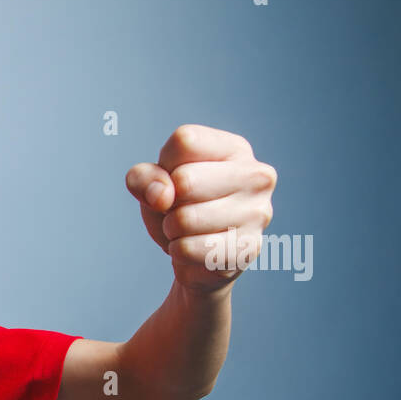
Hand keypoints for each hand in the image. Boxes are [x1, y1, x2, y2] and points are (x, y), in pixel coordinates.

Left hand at [125, 125, 276, 293]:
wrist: (198, 258)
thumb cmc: (178, 208)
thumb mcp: (152, 185)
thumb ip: (143, 179)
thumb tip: (162, 196)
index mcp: (234, 148)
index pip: (185, 141)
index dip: (165, 166)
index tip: (174, 181)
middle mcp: (256, 175)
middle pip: (185, 180)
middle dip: (167, 203)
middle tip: (179, 210)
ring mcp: (257, 212)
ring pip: (185, 219)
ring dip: (171, 230)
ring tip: (187, 230)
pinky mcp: (248, 248)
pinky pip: (188, 249)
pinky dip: (178, 252)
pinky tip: (195, 249)